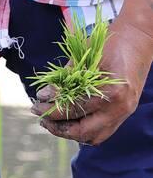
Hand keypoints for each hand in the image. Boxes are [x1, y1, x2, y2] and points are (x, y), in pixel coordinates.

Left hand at [32, 18, 152, 145]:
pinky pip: (102, 132)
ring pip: (93, 137)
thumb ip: (64, 79)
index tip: (36, 103)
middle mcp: (120, 109)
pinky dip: (84, 130)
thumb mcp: (85, 57)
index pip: (75, 110)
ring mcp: (124, 114)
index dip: (52, 109)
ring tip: (53, 122)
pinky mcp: (124, 114)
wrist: (139, 39)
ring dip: (70, 133)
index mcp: (112, 93)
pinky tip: (70, 121)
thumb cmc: (111, 43)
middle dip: (58, 127)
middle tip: (42, 118)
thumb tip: (43, 96)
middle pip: (83, 132)